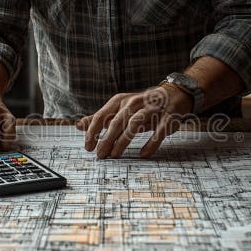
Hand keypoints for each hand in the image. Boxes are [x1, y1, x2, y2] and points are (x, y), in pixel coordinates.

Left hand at [76, 85, 193, 158]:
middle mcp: (134, 103)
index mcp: (120, 101)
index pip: (101, 116)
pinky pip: (158, 131)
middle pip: (117, 121)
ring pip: (135, 124)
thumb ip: (100, 118)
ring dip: (123, 141)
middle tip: (100, 155)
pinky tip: (143, 154)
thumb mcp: (118, 109)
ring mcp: (152, 109)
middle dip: (106, 139)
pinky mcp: (167, 117)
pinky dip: (151, 143)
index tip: (88, 148)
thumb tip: (78, 125)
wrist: (172, 95)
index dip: (92, 132)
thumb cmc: (140, 106)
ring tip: (115, 155)